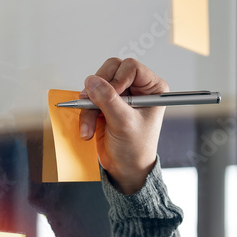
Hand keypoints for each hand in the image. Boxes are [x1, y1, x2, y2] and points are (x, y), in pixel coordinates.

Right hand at [79, 57, 168, 193]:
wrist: (125, 169)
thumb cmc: (135, 150)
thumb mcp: (124, 123)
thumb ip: (109, 100)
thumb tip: (93, 81)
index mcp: (152, 89)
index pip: (131, 67)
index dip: (118, 78)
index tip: (112, 95)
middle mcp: (136, 89)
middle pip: (111, 70)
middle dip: (99, 89)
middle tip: (94, 105)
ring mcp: (119, 96)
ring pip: (96, 84)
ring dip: (89, 104)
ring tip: (89, 126)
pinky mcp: (105, 104)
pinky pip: (89, 97)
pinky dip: (85, 112)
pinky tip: (87, 129)